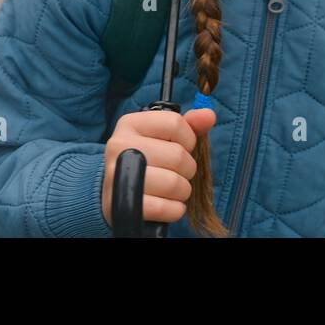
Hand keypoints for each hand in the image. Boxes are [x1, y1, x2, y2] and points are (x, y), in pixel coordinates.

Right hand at [101, 108, 214, 227]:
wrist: (115, 194)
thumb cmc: (147, 161)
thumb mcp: (163, 138)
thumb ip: (189, 125)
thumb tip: (209, 115)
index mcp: (130, 123)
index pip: (175, 123)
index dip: (188, 139)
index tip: (179, 147)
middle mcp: (120, 145)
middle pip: (177, 155)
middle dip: (187, 168)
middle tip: (176, 172)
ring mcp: (118, 175)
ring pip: (173, 183)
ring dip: (182, 191)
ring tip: (172, 190)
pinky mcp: (122, 205)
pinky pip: (163, 208)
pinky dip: (174, 210)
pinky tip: (167, 205)